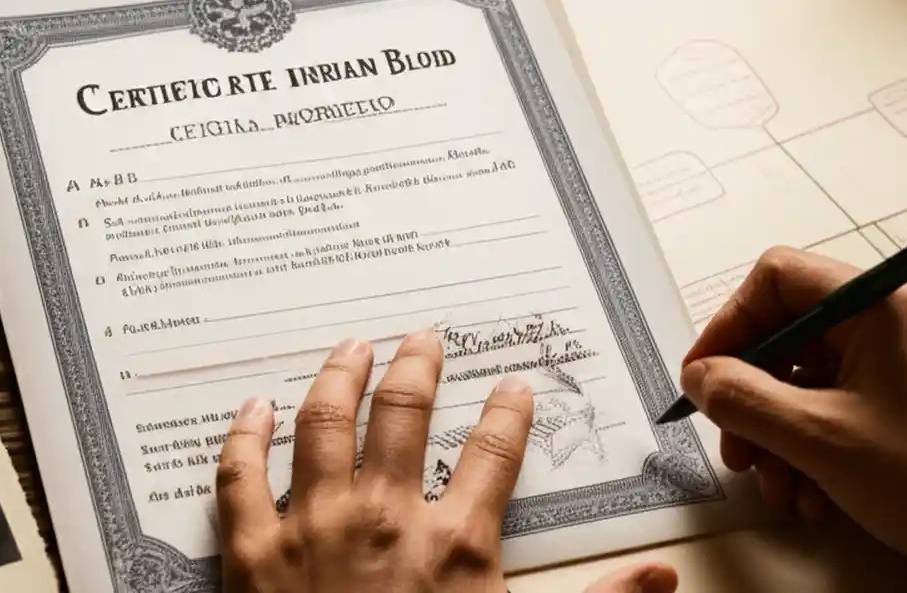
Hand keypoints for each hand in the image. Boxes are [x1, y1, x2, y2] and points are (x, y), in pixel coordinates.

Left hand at [215, 332, 678, 592]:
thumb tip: (666, 577)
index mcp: (454, 544)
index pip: (492, 452)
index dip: (507, 413)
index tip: (512, 386)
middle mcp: (383, 518)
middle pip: (401, 415)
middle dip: (415, 368)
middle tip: (421, 338)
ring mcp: (313, 529)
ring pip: (323, 424)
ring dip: (338, 377)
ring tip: (350, 347)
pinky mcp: (253, 554)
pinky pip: (240, 477)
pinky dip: (244, 436)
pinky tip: (253, 406)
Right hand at [680, 246, 906, 568]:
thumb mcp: (818, 438)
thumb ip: (743, 399)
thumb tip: (698, 377)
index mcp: (879, 302)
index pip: (776, 280)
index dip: (729, 325)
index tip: (704, 377)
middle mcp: (891, 317)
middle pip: (786, 335)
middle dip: (750, 398)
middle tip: (736, 448)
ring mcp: (899, 356)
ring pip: (804, 377)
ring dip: (775, 434)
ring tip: (776, 487)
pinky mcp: (905, 394)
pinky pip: (834, 403)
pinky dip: (809, 445)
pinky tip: (808, 494)